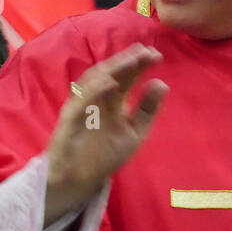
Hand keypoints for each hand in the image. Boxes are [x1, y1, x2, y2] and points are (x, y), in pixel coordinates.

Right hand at [45, 44, 167, 222]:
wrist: (80, 179)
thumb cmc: (105, 154)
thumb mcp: (135, 132)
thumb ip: (147, 109)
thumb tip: (163, 83)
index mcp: (113, 100)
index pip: (126, 77)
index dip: (139, 64)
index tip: (156, 55)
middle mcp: (96, 98)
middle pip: (110, 73)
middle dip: (126, 60)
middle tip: (145, 51)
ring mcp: (81, 106)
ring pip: (94, 81)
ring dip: (112, 69)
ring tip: (131, 60)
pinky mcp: (69, 120)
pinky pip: (81, 102)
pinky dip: (95, 90)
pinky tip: (111, 82)